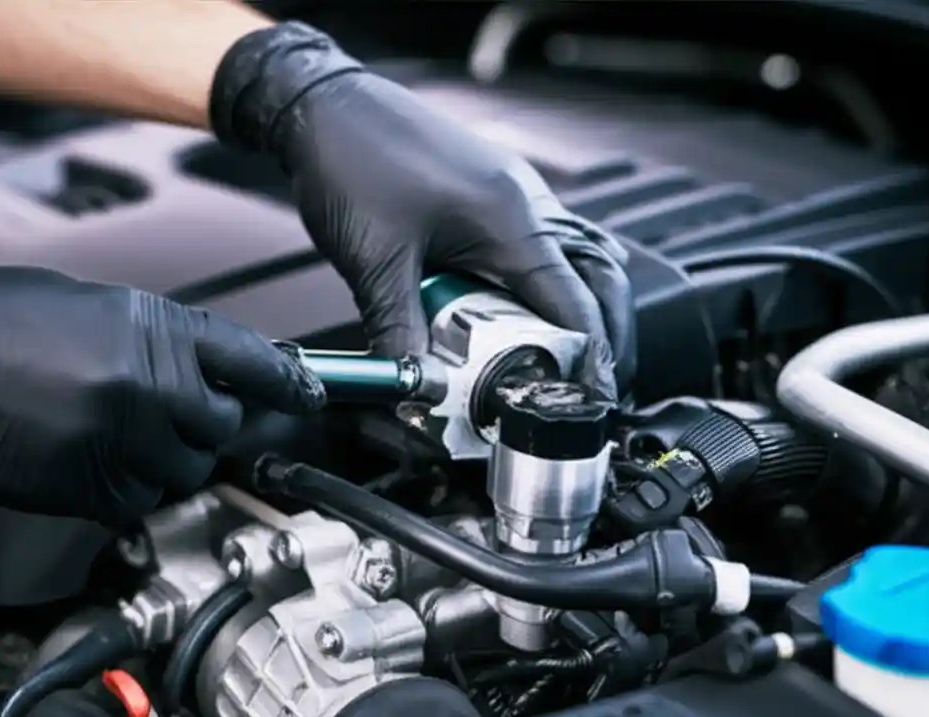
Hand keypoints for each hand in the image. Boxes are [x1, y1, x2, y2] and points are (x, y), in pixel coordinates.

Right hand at [0, 264, 324, 526]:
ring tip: (115, 435)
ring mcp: (118, 438)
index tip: (310, 393)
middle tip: (169, 417)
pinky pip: (137, 502)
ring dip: (164, 461)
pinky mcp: (84, 487)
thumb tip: (184, 363)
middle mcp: (147, 383)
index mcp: (151, 327)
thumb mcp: (84, 305)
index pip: (249, 359)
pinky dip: (126, 491)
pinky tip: (89, 462)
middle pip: (221, 425)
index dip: (287, 380)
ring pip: (183, 471)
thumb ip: (147, 338)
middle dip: (203, 425)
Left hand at [211, 23, 634, 397]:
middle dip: (606, 336)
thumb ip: (400, 331)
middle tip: (596, 387)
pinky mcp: (492, 195)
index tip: (594, 399)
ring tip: (566, 360)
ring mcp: (512, 195)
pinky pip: (540, 246)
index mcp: (510, 220)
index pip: (575, 303)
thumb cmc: (351, 159)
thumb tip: (417, 386)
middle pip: (597, 279)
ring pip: (574, 261)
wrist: (322, 105)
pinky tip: (519, 315)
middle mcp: (525, 204)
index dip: (590, 358)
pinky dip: (544, 287)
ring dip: (577, 311)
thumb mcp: (373, 262)